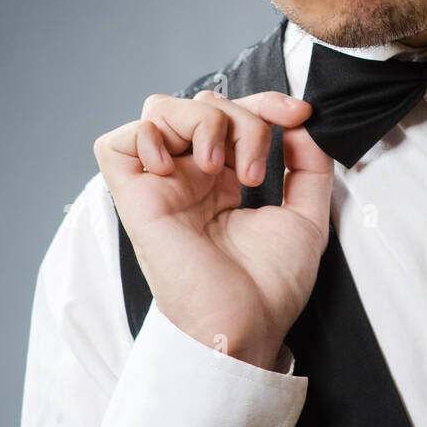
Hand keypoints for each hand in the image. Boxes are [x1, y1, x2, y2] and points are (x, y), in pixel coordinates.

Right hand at [93, 90, 333, 368]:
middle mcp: (190, 176)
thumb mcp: (307, 216)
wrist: (248, 324)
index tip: (299, 116)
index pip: (235, 113)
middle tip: (257, 167)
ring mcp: (160, 185)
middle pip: (203, 103)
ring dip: (202, 122)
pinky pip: (116, 143)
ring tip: (218, 165)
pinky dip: (147, 137)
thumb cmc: (270, 287)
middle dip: (243, 118)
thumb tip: (299, 124)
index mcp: (225, 179)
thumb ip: (309, 165)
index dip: (266, 102)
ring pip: (160, 109)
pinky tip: (176, 166)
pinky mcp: (134, 199)